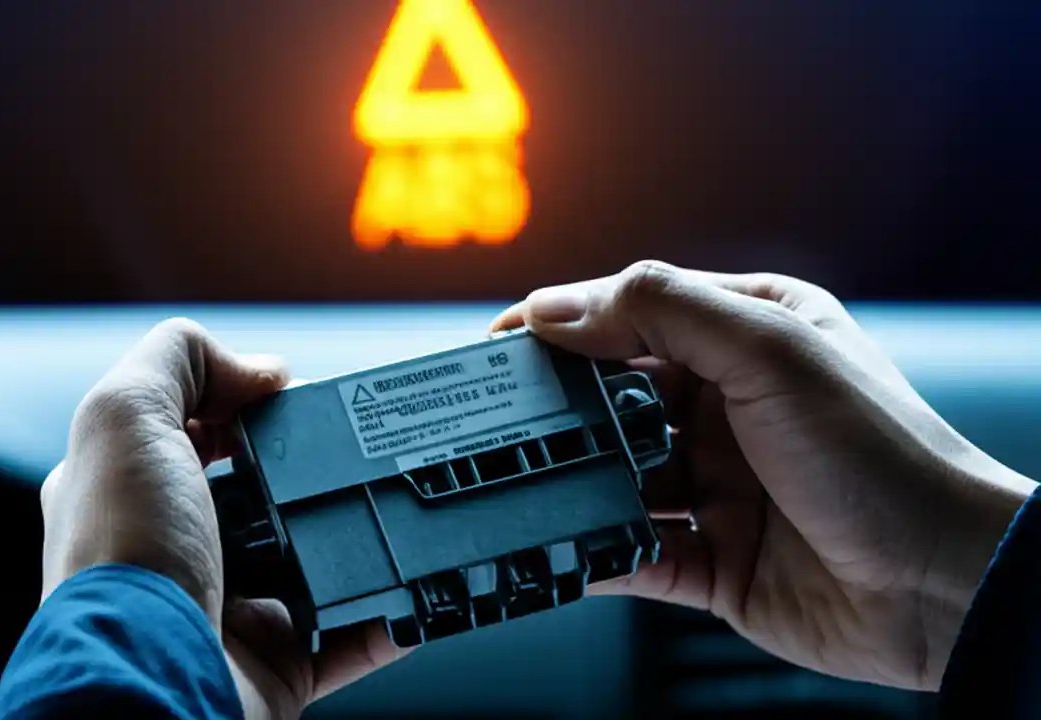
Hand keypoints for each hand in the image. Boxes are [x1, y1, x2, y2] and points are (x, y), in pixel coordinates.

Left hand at [39, 319, 403, 718]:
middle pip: (258, 496)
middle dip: (307, 472)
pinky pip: (348, 636)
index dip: (237, 405)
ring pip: (307, 564)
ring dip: (349, 541)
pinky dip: (386, 614)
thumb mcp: (123, 416)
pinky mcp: (276, 665)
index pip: (188, 432)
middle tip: (353, 450)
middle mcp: (174, 555)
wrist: (152, 688)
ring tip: (389, 508)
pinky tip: (411, 583)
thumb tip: (260, 371)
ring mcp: (227, 612)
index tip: (287, 396)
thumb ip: (177, 359)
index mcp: (128, 497)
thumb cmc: (122, 558)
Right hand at [491, 262, 1035, 690]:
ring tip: (519, 485)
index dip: (561, 326)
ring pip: (616, 478)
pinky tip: (562, 547)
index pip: (633, 317)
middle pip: (613, 400)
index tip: (496, 346)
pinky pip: (634, 553)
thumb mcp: (770, 350)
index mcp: (748, 337)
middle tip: (490, 419)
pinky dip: (596, 550)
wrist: (945, 584)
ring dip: (572, 483)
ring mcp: (718, 486)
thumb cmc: (880, 452)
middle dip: (556, 410)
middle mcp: (728, 407)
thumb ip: (661, 313)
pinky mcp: (712, 559)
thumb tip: (556, 308)